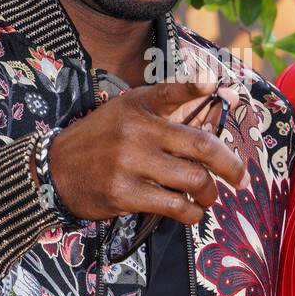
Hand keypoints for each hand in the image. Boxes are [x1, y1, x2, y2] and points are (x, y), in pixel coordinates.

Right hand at [46, 79, 247, 224]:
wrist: (55, 170)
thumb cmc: (99, 140)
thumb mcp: (124, 112)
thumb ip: (162, 111)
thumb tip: (208, 114)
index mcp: (138, 107)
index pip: (171, 92)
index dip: (194, 87)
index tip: (215, 82)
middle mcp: (136, 131)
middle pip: (200, 146)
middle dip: (229, 165)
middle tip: (240, 176)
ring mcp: (130, 163)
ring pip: (192, 180)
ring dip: (209, 193)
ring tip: (208, 196)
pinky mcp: (125, 193)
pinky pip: (173, 205)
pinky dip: (190, 212)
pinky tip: (191, 212)